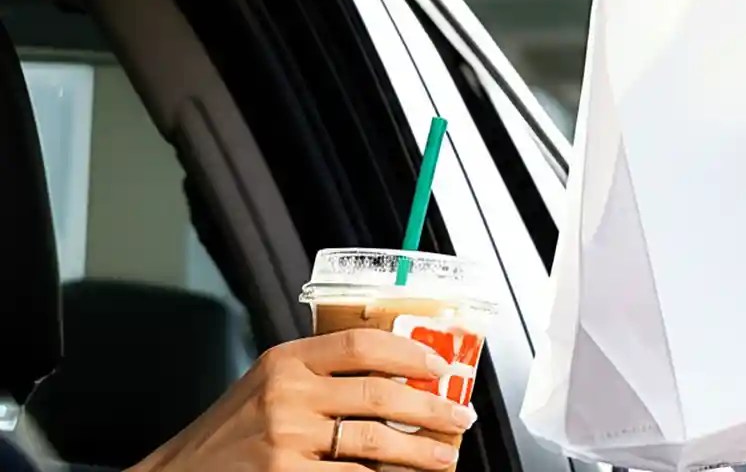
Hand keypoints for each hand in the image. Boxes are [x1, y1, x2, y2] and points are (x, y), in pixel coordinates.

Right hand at [127, 329, 474, 470]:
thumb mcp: (268, 387)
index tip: (440, 367)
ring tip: (445, 457)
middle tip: (460, 417)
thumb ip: (318, 375)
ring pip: (377, 441)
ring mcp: (286, 439)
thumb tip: (397, 374)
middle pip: (381, 393)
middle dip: (432, 407)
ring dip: (422, 452)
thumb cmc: (231, 435)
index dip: (411, 352)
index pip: (362, 342)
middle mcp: (286, 394)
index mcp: (285, 361)